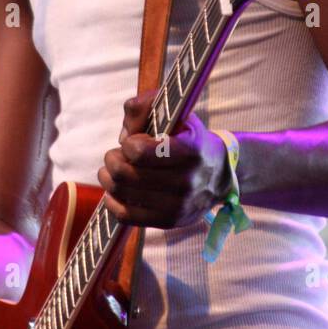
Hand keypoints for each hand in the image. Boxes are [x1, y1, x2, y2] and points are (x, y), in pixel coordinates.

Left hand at [98, 89, 230, 228]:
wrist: (219, 174)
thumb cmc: (189, 138)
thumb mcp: (176, 114)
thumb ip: (146, 106)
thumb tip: (124, 135)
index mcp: (190, 150)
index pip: (140, 152)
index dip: (129, 143)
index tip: (134, 140)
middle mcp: (186, 181)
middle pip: (125, 173)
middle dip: (112, 159)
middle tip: (116, 154)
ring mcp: (178, 205)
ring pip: (122, 193)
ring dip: (108, 178)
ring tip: (113, 169)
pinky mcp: (169, 222)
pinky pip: (126, 216)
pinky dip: (112, 202)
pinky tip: (115, 190)